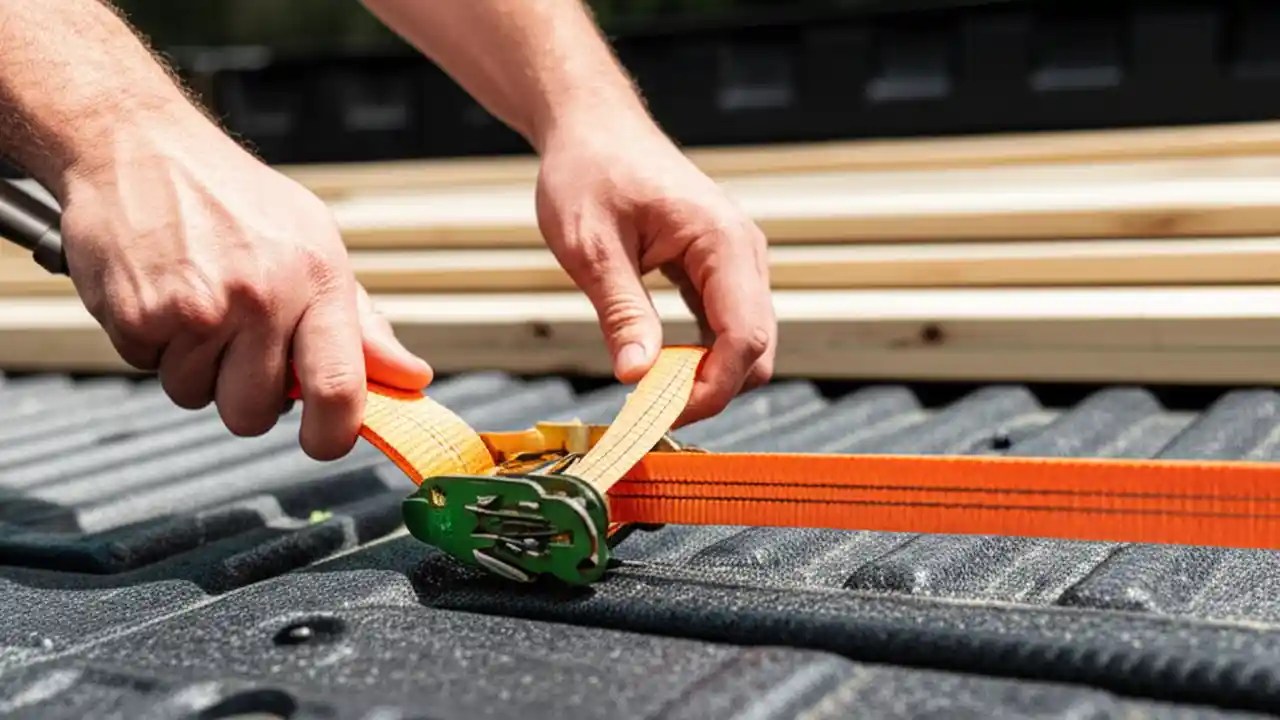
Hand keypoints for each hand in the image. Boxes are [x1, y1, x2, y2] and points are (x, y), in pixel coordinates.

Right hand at [57, 111, 430, 459]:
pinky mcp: (138, 315)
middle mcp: (262, 297)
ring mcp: (198, 309)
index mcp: (317, 279)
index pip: (340, 386)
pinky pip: (148, 369)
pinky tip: (162, 294)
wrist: (136, 145)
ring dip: (193, 366)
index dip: (334, 433)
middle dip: (244, 395)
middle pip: (255, 412)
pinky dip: (150, 344)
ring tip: (197, 305)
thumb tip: (409, 375)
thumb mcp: (315, 243)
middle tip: (239, 346)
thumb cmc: (232, 197)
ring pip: (196, 396)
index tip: (326, 441)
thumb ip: (361, 322)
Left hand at [534, 117, 775, 425]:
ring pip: (746, 344)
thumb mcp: (591, 247)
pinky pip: (726, 328)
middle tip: (649, 408)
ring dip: (705, 375)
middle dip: (711, 388)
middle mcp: (744, 253)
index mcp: (722, 241)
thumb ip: (621, 311)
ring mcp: (737, 262)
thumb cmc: (589, 172)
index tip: (663, 414)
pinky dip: (699, 356)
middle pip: (756, 350)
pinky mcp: (720, 271)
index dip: (712, 388)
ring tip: (648, 386)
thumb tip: (637, 376)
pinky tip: (658, 364)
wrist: (593, 129)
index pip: (745, 337)